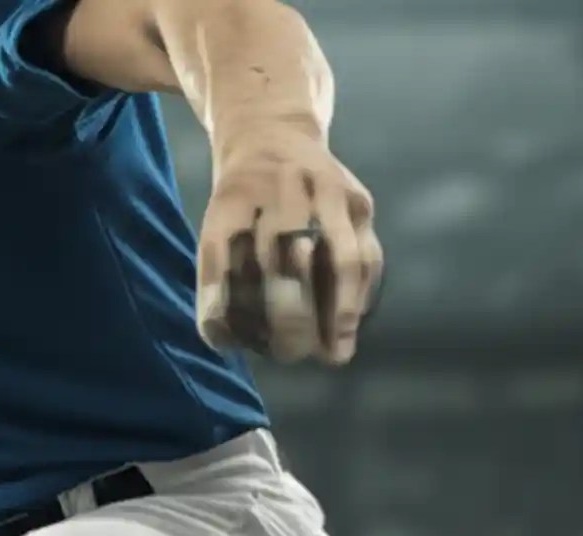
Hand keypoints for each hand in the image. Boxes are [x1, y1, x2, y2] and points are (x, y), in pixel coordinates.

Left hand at [196, 123, 383, 365]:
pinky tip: (349, 326)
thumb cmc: (241, 200)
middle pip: (290, 260)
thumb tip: (221, 339)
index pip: (226, 252)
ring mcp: (328, 191)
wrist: (272, 133)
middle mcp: (283, 190)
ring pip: (341, 258)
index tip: (228, 341)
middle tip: (290, 355)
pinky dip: (360, 295)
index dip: (226, 299)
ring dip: (339, 312)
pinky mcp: (358, 199)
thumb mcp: (216, 224)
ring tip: (334, 353)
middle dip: (292, 316)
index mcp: (234, 197)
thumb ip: (215, 277)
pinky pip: (367, 254)